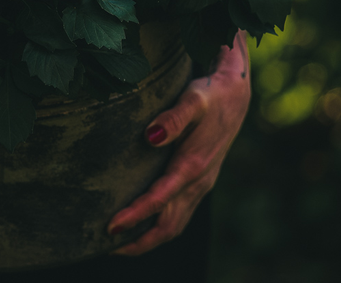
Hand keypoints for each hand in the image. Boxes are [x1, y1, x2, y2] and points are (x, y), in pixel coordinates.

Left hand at [107, 29, 250, 254]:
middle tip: (105, 246)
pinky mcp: (200, 182)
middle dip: (139, 241)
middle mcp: (198, 181)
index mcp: (193, 165)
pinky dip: (160, 227)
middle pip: (168, 225)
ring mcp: (201, 184)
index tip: (110, 226)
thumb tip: (152, 136)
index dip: (135, 215)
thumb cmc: (210, 94)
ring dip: (149, 239)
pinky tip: (143, 225)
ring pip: (176, 224)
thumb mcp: (193, 98)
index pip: (159, 200)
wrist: (236, 94)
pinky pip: (180, 214)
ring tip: (119, 246)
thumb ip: (174, 117)